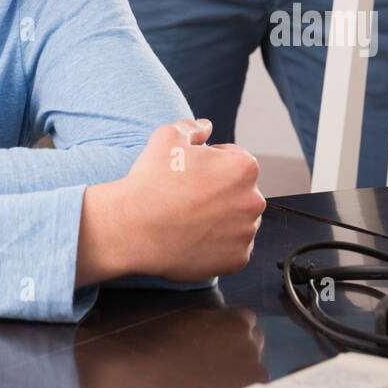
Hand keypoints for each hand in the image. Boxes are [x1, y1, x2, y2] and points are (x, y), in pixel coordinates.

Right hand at [76, 120, 265, 285]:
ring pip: (238, 221)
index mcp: (243, 167)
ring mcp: (246, 234)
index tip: (192, 172)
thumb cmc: (152, 180)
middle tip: (188, 196)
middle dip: (220, 191)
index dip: (212, 162)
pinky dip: (217, 244)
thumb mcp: (168, 137)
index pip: (237, 159)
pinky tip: (192, 237)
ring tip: (189, 218)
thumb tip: (206, 126)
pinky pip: (232, 248)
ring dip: (221, 218)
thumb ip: (193, 127)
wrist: (134, 227)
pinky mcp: (236, 260)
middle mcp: (253, 201)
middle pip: (240, 191)